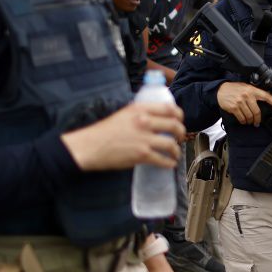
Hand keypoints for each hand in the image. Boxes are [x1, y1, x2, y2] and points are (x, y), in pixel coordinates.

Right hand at [62, 102, 184, 170]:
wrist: (89, 146)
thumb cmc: (103, 131)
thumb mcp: (124, 114)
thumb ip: (140, 113)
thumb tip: (155, 117)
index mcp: (140, 109)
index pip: (169, 108)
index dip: (179, 115)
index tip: (180, 120)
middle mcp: (145, 121)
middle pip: (174, 125)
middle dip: (181, 133)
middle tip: (180, 137)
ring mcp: (144, 139)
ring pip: (171, 144)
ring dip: (176, 150)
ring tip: (175, 153)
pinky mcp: (142, 155)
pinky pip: (162, 160)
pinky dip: (169, 163)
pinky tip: (169, 164)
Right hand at [217, 82, 271, 125]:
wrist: (220, 90)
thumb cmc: (234, 89)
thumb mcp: (246, 87)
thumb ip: (254, 93)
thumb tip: (264, 100)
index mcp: (252, 90)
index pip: (266, 96)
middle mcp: (247, 96)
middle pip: (257, 111)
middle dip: (258, 119)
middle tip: (257, 122)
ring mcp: (240, 102)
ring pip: (249, 116)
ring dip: (250, 121)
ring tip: (250, 121)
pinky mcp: (234, 108)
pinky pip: (242, 118)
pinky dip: (243, 121)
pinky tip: (243, 121)